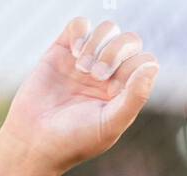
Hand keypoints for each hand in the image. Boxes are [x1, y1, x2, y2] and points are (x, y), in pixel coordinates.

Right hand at [1, 15, 158, 175]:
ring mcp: (86, 61)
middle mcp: (108, 76)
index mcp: (124, 94)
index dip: (134, 67)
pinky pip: (80, 24)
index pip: (144, 63)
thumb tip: (153, 66)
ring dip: (97, 44)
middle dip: (116, 52)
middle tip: (97, 76)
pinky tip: (74, 53)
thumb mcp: (109, 124)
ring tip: (82, 69)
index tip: (114, 88)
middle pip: (129, 42)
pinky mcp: (63, 50)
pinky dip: (81, 32)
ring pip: (107, 30)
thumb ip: (135, 97)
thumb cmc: (74, 140)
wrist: (34, 140)